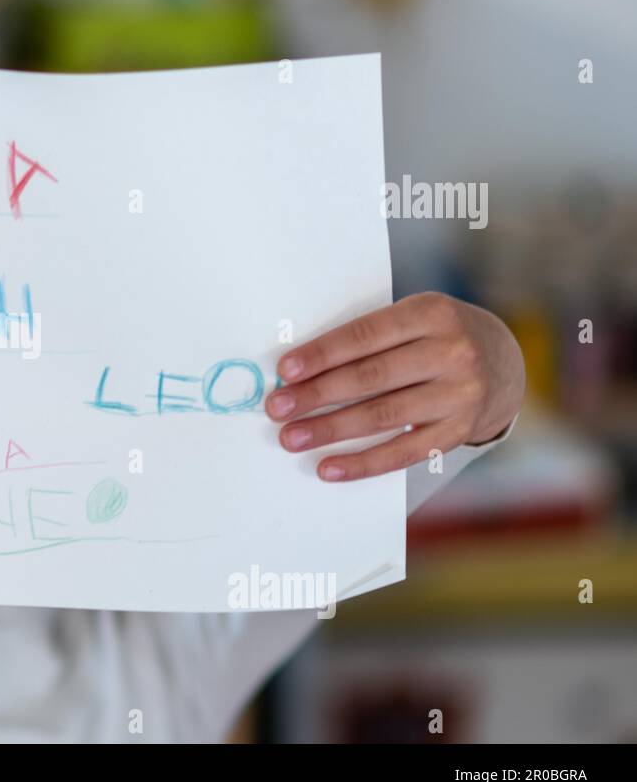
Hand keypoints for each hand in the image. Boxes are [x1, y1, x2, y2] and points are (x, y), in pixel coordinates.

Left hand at [265, 292, 524, 481]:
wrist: (504, 363)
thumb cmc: (435, 337)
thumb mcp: (413, 319)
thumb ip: (368, 339)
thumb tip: (300, 372)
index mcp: (431, 313)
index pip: (366, 335)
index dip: (323, 354)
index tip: (285, 371)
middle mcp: (451, 352)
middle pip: (371, 377)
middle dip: (317, 395)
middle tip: (277, 408)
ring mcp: (459, 395)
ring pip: (382, 416)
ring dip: (330, 429)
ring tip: (291, 438)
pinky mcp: (458, 431)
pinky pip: (403, 452)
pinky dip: (362, 463)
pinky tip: (328, 468)